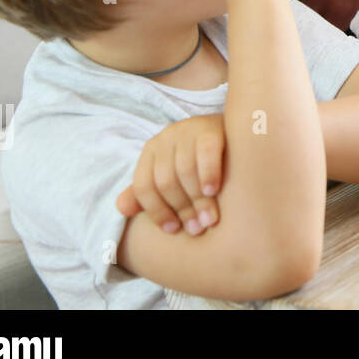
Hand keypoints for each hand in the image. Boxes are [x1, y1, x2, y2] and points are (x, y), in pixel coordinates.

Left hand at [116, 114, 225, 235]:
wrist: (235, 132)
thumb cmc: (200, 162)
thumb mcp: (172, 175)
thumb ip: (149, 193)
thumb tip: (122, 209)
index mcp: (151, 151)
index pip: (143, 187)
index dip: (157, 212)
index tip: (174, 231)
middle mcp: (166, 138)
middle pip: (165, 182)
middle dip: (182, 210)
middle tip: (198, 230)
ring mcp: (188, 129)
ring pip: (185, 171)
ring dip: (197, 200)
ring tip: (210, 220)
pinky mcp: (211, 127)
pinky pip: (206, 153)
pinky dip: (208, 174)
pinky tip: (213, 191)